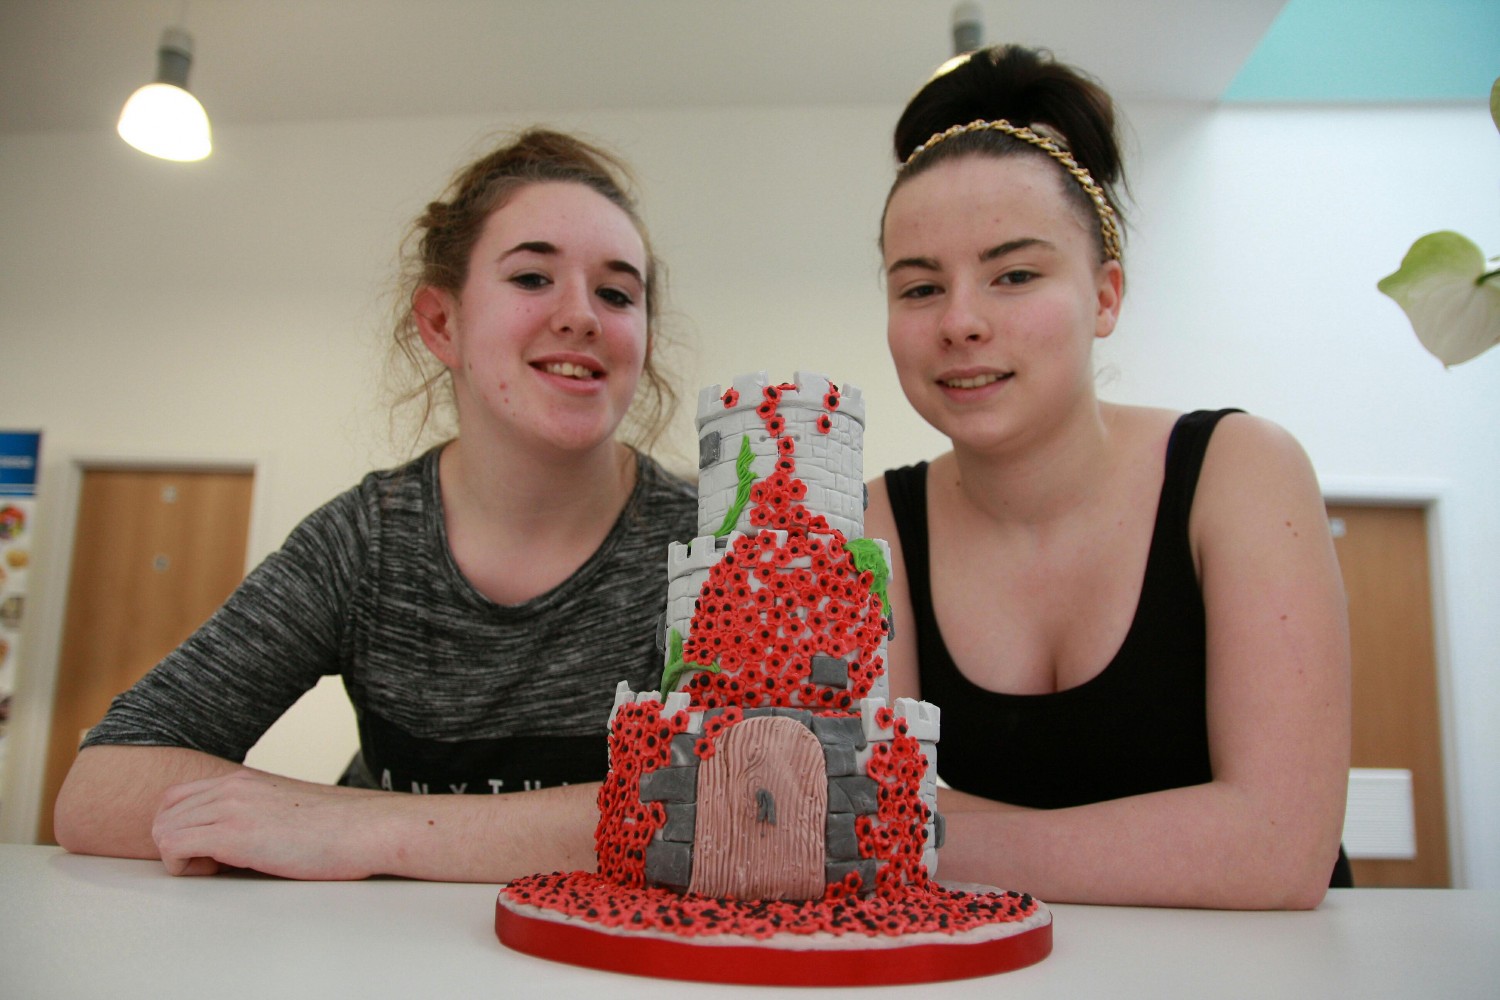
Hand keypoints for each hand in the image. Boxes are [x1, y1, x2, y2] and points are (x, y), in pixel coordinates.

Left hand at [152, 769, 384, 878]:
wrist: (369, 828)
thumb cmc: (341, 829)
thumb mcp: (288, 809)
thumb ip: (257, 813)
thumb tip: (240, 840)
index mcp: (245, 780)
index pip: (178, 796)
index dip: (184, 827)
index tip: (211, 849)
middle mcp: (233, 787)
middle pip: (164, 812)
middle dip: (176, 842)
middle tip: (211, 862)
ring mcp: (231, 807)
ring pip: (162, 829)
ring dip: (180, 856)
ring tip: (219, 868)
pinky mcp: (234, 833)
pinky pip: (172, 846)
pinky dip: (183, 866)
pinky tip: (219, 871)